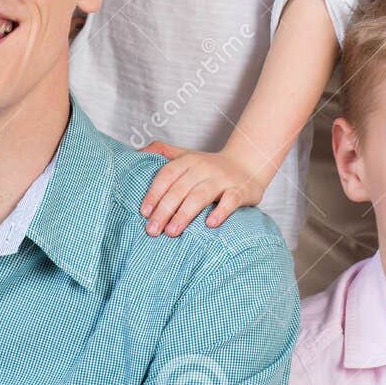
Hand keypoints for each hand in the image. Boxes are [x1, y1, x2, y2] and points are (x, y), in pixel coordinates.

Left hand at [138, 143, 263, 235]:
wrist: (248, 164)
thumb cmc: (209, 167)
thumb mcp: (186, 155)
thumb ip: (163, 152)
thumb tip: (137, 152)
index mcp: (188, 160)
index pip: (167, 175)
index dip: (154, 193)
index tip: (144, 212)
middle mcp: (204, 167)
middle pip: (180, 189)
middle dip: (164, 210)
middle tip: (152, 230)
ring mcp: (222, 179)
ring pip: (201, 195)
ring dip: (185, 214)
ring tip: (172, 232)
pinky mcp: (241, 190)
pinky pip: (230, 200)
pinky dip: (220, 211)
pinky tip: (210, 224)